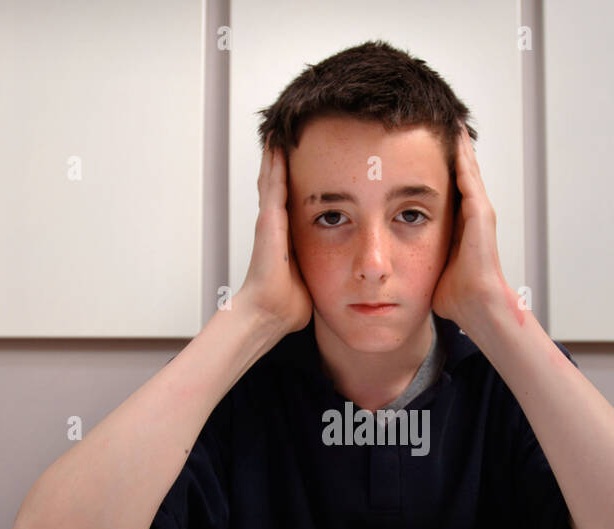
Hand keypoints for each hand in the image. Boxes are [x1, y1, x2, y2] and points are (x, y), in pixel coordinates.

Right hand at [231, 144, 313, 337]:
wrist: (269, 313)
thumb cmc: (288, 305)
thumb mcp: (313, 278)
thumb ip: (324, 270)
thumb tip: (345, 276)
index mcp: (285, 237)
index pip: (292, 202)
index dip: (297, 182)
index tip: (307, 163)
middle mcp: (275, 225)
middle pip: (279, 185)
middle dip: (283, 162)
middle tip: (290, 136)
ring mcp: (269, 221)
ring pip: (273, 178)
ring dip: (276, 155)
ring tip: (281, 131)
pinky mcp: (268, 220)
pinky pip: (272, 184)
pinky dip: (273, 163)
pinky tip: (277, 144)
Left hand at [431, 124, 516, 333]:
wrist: (475, 305)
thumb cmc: (455, 295)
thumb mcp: (427, 268)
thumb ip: (415, 259)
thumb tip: (391, 264)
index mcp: (460, 226)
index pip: (448, 189)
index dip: (437, 170)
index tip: (424, 152)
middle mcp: (472, 215)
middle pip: (460, 173)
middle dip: (450, 150)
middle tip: (438, 125)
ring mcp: (479, 212)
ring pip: (467, 169)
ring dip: (458, 146)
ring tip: (449, 122)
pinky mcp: (481, 213)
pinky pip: (470, 176)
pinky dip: (463, 156)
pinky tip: (455, 137)